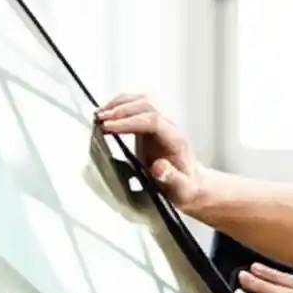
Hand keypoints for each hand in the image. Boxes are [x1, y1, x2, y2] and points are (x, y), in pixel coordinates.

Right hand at [96, 94, 205, 209]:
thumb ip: (172, 179)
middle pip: (146, 105)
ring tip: (100, 114)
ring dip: (119, 104)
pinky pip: (136, 109)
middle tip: (101, 120)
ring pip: (141, 102)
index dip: (129, 121)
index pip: (152, 121)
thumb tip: (159, 167)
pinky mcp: (150, 128)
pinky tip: (107, 115)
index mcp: (175, 140)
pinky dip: (120, 107)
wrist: (192, 185)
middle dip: (121, 110)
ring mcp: (160, 125)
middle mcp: (168, 128)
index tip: (109, 127)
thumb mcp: (182, 190)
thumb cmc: (186, 188)